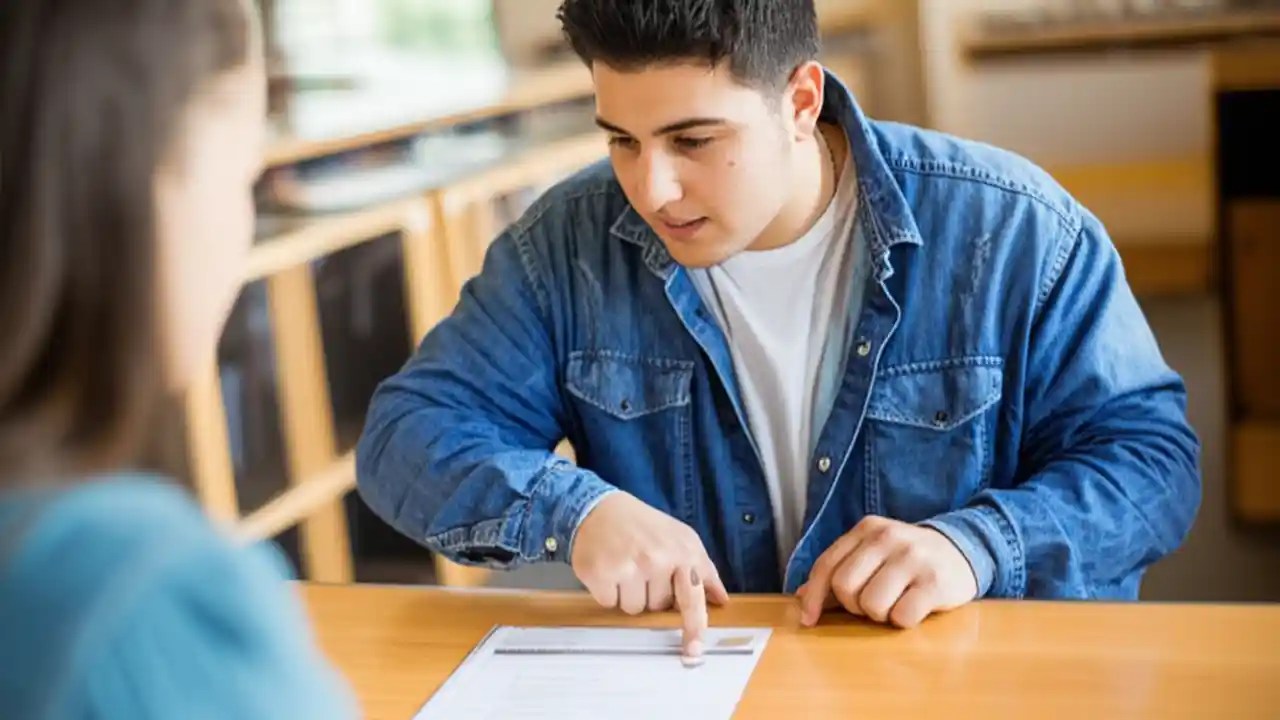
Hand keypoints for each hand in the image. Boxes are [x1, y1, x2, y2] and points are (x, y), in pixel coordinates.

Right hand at [571, 492, 729, 658]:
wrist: (599, 508)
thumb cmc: (644, 526)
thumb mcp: (682, 539)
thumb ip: (703, 569)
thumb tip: (721, 599)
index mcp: (682, 552)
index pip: (692, 599)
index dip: (694, 628)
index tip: (694, 650)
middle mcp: (656, 559)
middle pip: (658, 607)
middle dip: (650, 593)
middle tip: (642, 567)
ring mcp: (628, 567)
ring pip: (633, 609)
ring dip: (628, 594)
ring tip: (624, 566)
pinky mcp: (601, 573)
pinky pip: (609, 603)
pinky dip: (607, 591)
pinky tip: (607, 568)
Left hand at [797, 516, 977, 628]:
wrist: (963, 550)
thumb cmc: (908, 559)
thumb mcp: (873, 554)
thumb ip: (840, 570)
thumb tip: (801, 596)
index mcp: (867, 529)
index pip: (827, 565)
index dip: (813, 596)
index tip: (809, 619)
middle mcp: (888, 538)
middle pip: (845, 587)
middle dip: (854, 605)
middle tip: (871, 604)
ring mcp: (912, 558)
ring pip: (871, 604)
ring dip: (880, 615)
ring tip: (895, 603)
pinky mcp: (934, 582)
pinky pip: (901, 617)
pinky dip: (903, 621)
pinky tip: (914, 608)